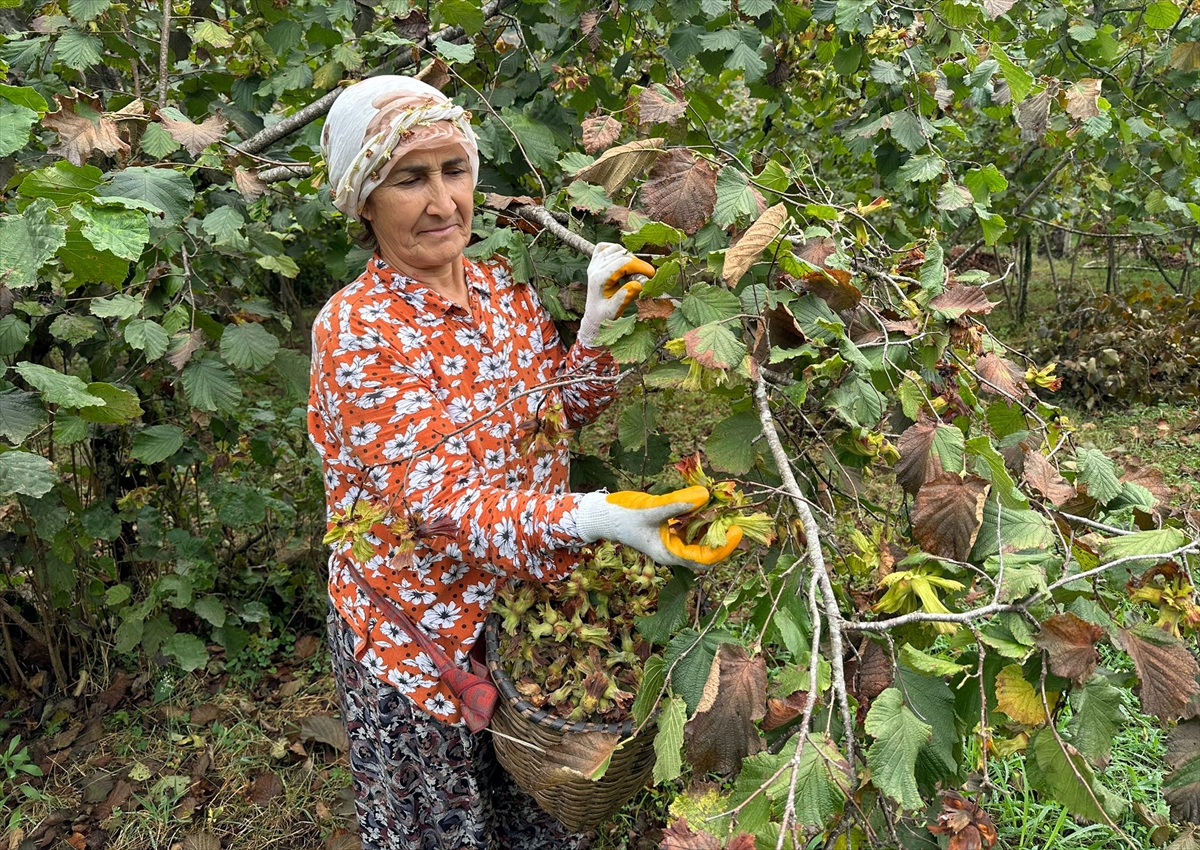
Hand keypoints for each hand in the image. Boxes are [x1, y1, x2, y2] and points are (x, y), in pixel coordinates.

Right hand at [575, 486, 742, 570]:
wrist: (604, 515)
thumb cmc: (623, 515)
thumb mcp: (651, 508)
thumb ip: (677, 503)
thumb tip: (704, 494)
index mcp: (669, 554)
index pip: (704, 558)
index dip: (723, 547)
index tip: (736, 530)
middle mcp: (675, 551)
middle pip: (708, 552)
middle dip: (723, 537)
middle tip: (736, 517)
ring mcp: (674, 541)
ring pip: (702, 538)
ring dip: (715, 526)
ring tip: (726, 507)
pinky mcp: (673, 530)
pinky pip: (694, 527)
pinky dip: (704, 517)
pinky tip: (709, 503)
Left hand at [577, 242, 654, 346]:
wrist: (594, 316)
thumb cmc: (604, 315)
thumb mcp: (614, 311)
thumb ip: (624, 298)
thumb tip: (637, 284)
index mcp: (598, 279)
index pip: (622, 263)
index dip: (639, 266)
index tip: (651, 274)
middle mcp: (595, 268)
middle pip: (620, 255)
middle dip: (636, 264)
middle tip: (644, 277)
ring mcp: (594, 264)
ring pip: (614, 249)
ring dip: (627, 257)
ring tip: (633, 272)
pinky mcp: (595, 262)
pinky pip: (604, 247)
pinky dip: (615, 250)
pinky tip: (622, 260)